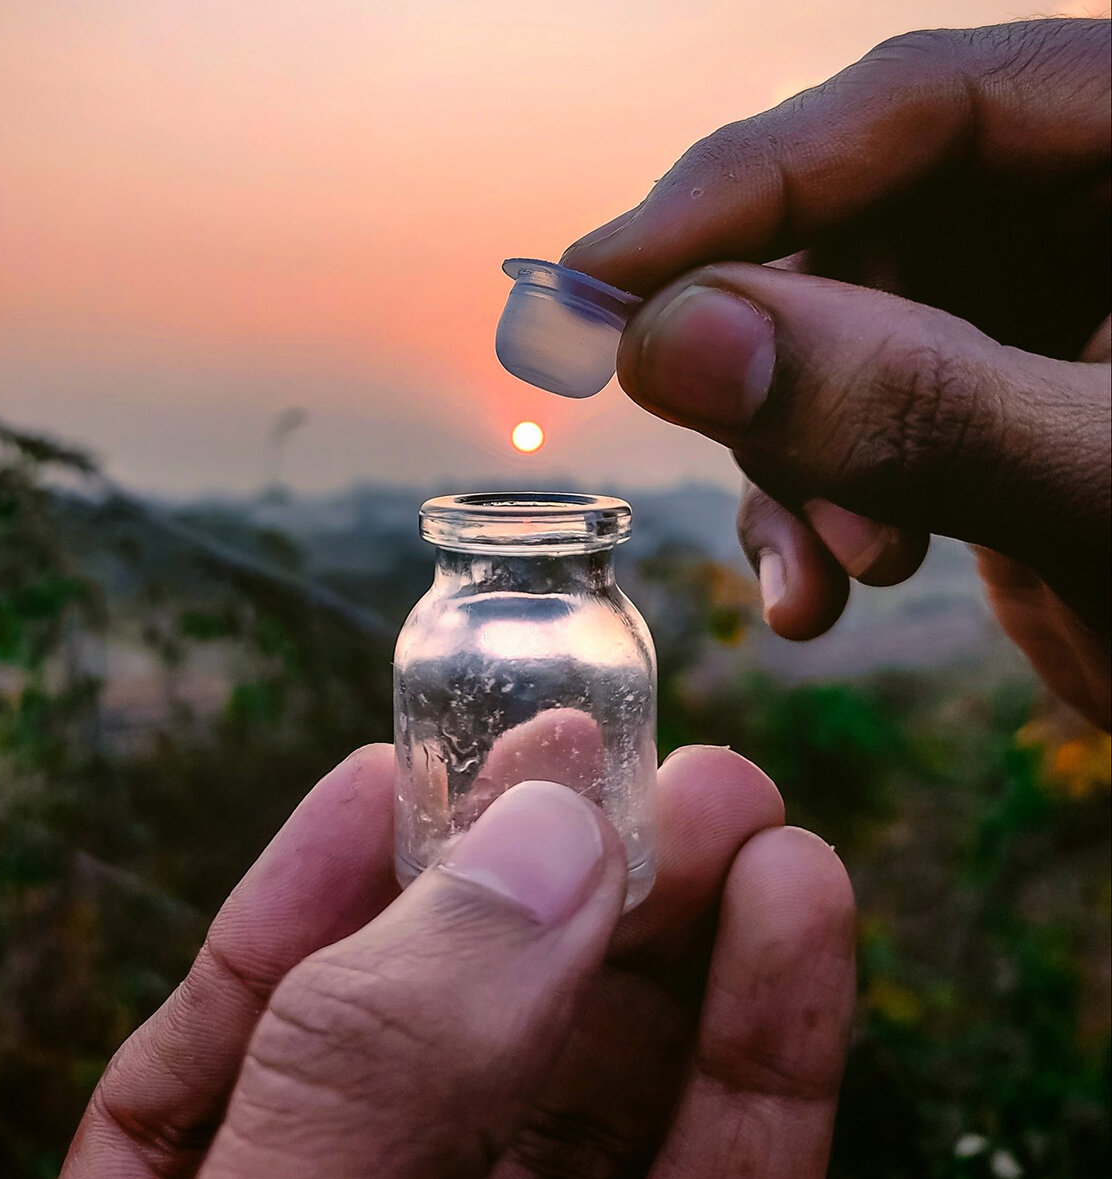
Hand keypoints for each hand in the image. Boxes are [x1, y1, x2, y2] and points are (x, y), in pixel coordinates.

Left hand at [52, 744, 853, 1178]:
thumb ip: (364, 1074)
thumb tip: (532, 839)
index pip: (248, 1022)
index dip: (324, 879)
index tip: (393, 762)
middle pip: (473, 1023)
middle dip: (556, 874)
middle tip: (628, 752)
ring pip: (620, 1083)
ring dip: (689, 928)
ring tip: (742, 799)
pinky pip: (735, 1178)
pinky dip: (776, 1041)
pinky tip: (801, 907)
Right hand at [562, 18, 1110, 728]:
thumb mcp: (1108, 492)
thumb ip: (904, 404)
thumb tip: (669, 341)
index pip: (927, 103)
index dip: (744, 184)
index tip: (600, 275)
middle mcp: (1098, 203)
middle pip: (858, 226)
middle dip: (783, 374)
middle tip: (755, 473)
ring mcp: (1038, 302)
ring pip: (831, 335)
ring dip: (798, 466)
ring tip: (835, 570)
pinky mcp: (992, 392)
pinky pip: (854, 414)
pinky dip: (816, 508)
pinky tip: (822, 593)